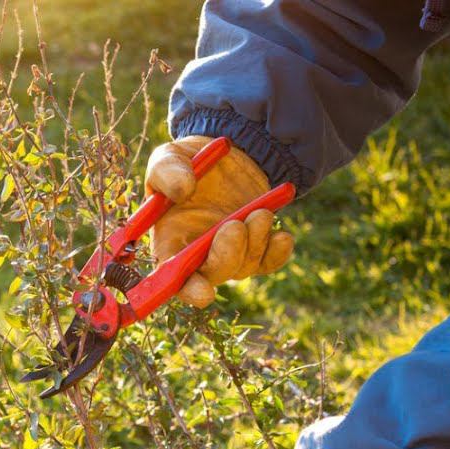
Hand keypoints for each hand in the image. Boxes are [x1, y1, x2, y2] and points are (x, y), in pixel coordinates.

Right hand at [146, 136, 295, 307]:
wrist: (224, 153)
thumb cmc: (186, 162)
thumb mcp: (169, 158)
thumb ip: (168, 173)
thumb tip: (182, 190)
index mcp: (170, 241)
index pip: (174, 277)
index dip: (188, 290)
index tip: (204, 293)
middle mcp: (198, 255)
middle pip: (214, 274)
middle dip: (227, 256)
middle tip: (236, 225)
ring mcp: (229, 252)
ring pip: (244, 266)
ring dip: (255, 243)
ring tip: (262, 212)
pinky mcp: (255, 245)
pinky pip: (269, 262)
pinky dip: (277, 253)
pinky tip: (282, 235)